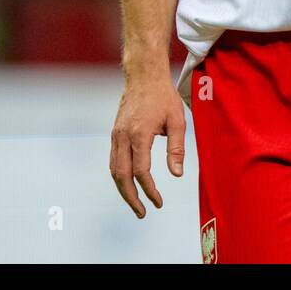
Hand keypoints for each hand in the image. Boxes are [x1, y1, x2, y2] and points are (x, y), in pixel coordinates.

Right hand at [109, 71, 185, 217]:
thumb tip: (176, 175)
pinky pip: (113, 160)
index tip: (159, 202)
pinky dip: (119, 176)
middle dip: (131, 198)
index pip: (141, 171)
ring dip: (123, 190)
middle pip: (122, 176)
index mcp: (139, 134)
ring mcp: (116, 135)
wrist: (144, 76)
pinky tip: (129, 184)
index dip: (150, 190)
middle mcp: (123, 137)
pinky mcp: (114, 133)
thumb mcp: (177, 121)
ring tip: (136, 204)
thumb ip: (176, 149)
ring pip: (114, 170)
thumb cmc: (163, 97)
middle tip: (142, 213)